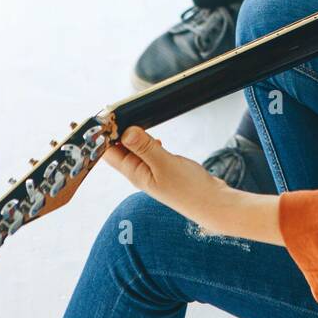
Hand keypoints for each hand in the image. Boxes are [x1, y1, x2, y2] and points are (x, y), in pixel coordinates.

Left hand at [104, 126, 233, 231]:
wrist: (211, 203)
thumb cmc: (190, 189)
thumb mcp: (165, 164)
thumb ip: (145, 148)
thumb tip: (126, 132)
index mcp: (134, 173)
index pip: (109, 153)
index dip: (105, 136)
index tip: (110, 118)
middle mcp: (139, 173)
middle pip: (119, 150)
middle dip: (118, 133)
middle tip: (125, 115)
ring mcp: (150, 172)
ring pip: (134, 151)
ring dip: (134, 137)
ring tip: (140, 124)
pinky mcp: (162, 170)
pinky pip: (147, 154)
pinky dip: (148, 144)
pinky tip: (156, 140)